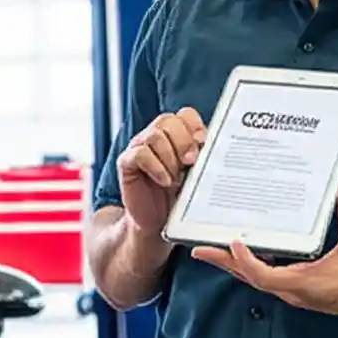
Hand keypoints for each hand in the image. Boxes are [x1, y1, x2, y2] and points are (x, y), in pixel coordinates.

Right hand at [117, 107, 206, 235]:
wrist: (156, 223)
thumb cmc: (177, 197)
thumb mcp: (194, 175)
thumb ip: (200, 158)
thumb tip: (211, 146)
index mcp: (174, 135)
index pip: (184, 115)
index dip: (194, 124)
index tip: (203, 141)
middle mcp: (155, 136)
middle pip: (168, 120)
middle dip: (183, 140)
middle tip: (191, 162)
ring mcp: (138, 147)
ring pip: (154, 136)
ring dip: (170, 156)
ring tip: (176, 176)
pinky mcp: (126, 162)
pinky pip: (140, 154)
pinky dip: (156, 167)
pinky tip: (165, 181)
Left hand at [190, 176, 337, 316]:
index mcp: (303, 283)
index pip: (263, 275)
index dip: (246, 261)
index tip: (233, 243)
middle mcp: (293, 292)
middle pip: (250, 277)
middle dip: (224, 262)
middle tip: (199, 250)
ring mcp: (294, 292)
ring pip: (256, 279)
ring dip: (236, 265)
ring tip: (215, 249)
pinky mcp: (299, 289)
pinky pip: (268, 278)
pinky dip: (254, 265)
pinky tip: (249, 252)